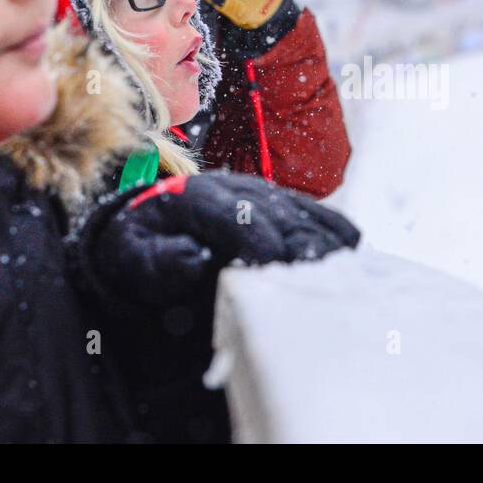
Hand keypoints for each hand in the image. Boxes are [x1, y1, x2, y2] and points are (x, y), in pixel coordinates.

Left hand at [86, 172, 359, 305]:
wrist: (147, 224)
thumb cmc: (140, 248)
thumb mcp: (131, 256)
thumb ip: (158, 259)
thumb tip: (196, 257)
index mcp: (201, 199)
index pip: (244, 219)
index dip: (264, 247)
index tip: (275, 277)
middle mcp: (242, 190)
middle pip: (288, 218)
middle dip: (306, 254)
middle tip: (320, 292)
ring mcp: (270, 195)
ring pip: (315, 217)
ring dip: (330, 251)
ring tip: (342, 286)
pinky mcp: (288, 206)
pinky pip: (327, 218)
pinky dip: (343, 243)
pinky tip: (351, 272)